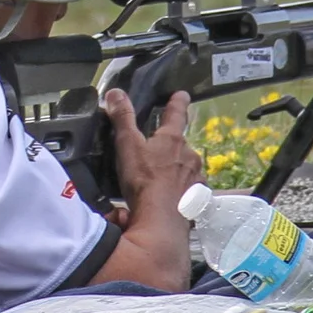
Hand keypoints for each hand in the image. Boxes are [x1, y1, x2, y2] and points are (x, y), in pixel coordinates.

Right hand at [102, 88, 201, 218]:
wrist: (161, 219)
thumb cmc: (143, 181)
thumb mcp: (127, 146)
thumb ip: (122, 118)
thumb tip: (115, 93)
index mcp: (172, 139)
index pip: (176, 114)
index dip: (177, 103)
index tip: (181, 95)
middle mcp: (189, 155)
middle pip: (181, 144)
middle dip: (172, 147)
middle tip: (158, 153)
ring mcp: (195, 177)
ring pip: (187, 167)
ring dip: (177, 170)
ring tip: (162, 180)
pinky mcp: (197, 198)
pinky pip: (190, 189)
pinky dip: (182, 190)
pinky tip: (171, 198)